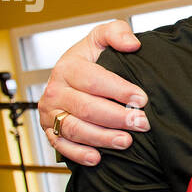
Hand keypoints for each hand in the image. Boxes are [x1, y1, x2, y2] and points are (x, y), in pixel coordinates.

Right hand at [37, 20, 147, 165]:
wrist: (72, 78)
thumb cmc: (91, 59)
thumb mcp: (102, 39)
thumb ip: (116, 33)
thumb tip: (132, 44)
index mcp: (68, 66)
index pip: (93, 79)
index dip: (118, 89)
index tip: (141, 98)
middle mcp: (56, 90)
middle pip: (86, 107)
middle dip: (116, 117)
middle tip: (141, 123)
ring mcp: (50, 113)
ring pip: (74, 128)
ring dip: (101, 137)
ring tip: (126, 141)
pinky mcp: (50, 131)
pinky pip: (61, 146)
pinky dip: (78, 154)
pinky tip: (98, 158)